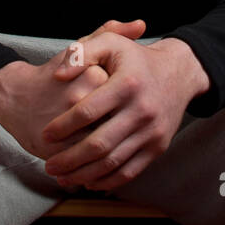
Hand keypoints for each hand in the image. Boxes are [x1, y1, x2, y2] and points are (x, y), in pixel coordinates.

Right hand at [0, 19, 146, 162]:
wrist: (16, 98)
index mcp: (94, 76)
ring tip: (101, 139)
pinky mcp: (59, 149)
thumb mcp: (82, 47)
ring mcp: (69, 127)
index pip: (124, 96)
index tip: (111, 98)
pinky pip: (89, 161)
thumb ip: (112, 33)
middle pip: (116, 120)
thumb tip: (141, 24)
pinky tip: (93, 157)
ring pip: (105, 143)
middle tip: (106, 119)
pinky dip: (96, 164)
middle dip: (115, 124)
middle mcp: (81, 100)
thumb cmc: (56, 73)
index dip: (120, 101)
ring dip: (110, 147)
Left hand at [41, 30, 208, 191]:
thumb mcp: (110, 43)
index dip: (63, 125)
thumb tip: (58, 75)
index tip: (45, 134)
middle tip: (49, 166)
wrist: (179, 73)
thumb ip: (81, 53)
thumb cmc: (136, 58)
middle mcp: (142, 110)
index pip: (87, 111)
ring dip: (84, 175)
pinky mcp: (158, 147)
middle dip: (69, 159)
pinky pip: (130, 171)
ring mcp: (152, 132)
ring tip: (62, 178)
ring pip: (113, 163)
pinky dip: (108, 181)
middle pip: (99, 144)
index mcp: (127, 84)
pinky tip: (88, 181)